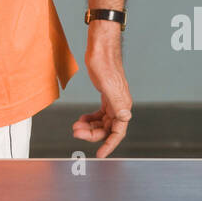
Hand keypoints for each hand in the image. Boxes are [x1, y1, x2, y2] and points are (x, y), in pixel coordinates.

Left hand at [72, 23, 132, 158]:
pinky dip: (90, 118)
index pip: (118, 132)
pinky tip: (81, 119)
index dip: (109, 144)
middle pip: (107, 128)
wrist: (100, 46)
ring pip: (102, 122)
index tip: (100, 154)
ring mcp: (113, 100)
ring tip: (75, 127)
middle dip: (92, 133)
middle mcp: (120, 105)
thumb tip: (126, 118)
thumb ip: (117, 103)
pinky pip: (99, 114)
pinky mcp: (106, 96)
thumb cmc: (104, 62)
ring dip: (89, 127)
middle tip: (75, 132)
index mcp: (122, 105)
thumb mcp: (108, 84)